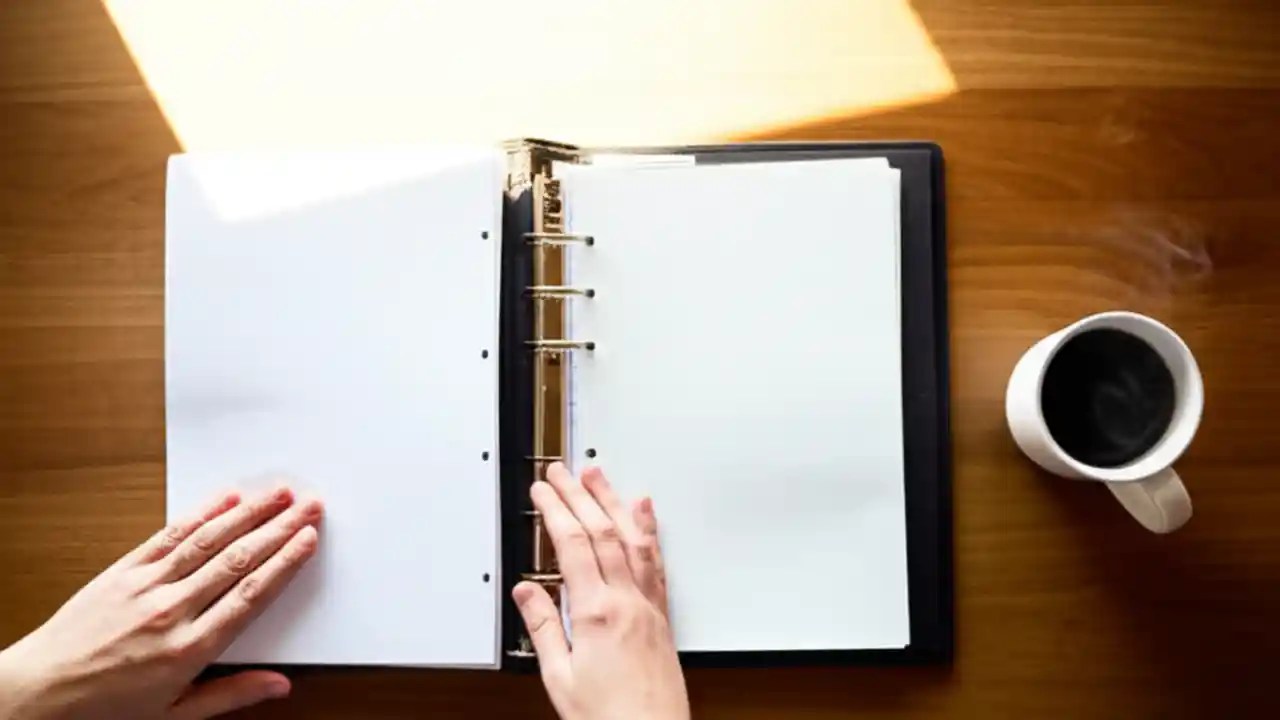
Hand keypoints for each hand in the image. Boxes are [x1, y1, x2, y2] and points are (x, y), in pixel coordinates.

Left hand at [0, 487, 322, 719]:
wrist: (39, 694)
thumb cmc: (104, 711)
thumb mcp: (174, 715)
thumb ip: (231, 695)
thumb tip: (279, 685)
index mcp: (189, 650)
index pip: (251, 595)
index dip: (285, 562)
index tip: (308, 540)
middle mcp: (170, 612)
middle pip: (238, 560)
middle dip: (280, 528)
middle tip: (310, 506)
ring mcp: (145, 587)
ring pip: (208, 541)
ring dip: (249, 513)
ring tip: (280, 493)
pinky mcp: (122, 572)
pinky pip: (169, 536)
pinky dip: (200, 514)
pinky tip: (225, 499)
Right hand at [513, 463, 688, 719]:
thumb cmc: (608, 719)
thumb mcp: (559, 677)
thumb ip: (543, 627)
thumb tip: (527, 590)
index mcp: (597, 613)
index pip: (573, 544)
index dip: (556, 510)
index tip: (543, 489)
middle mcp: (628, 602)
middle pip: (603, 532)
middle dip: (580, 495)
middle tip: (563, 471)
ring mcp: (649, 607)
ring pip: (633, 539)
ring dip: (615, 502)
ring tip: (601, 477)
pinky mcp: (662, 617)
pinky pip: (656, 562)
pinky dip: (649, 532)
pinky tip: (646, 514)